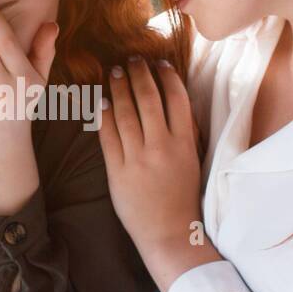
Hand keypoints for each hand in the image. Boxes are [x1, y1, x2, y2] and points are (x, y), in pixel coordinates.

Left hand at [97, 57, 221, 291]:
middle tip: (132, 59)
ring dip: (118, 89)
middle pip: (148, 100)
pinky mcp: (117, 171)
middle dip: (139, 75)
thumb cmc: (183, 195)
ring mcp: (138, 159)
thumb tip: (177, 101)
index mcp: (184, 143)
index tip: (160, 63)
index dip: (167, 77)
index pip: (176, 99)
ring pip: (125, 114)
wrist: (169, 232)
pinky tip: (99, 100)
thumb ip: (186, 132)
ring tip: (114, 72)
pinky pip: (108, 136)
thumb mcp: (193, 160)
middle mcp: (161, 147)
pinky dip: (103, 116)